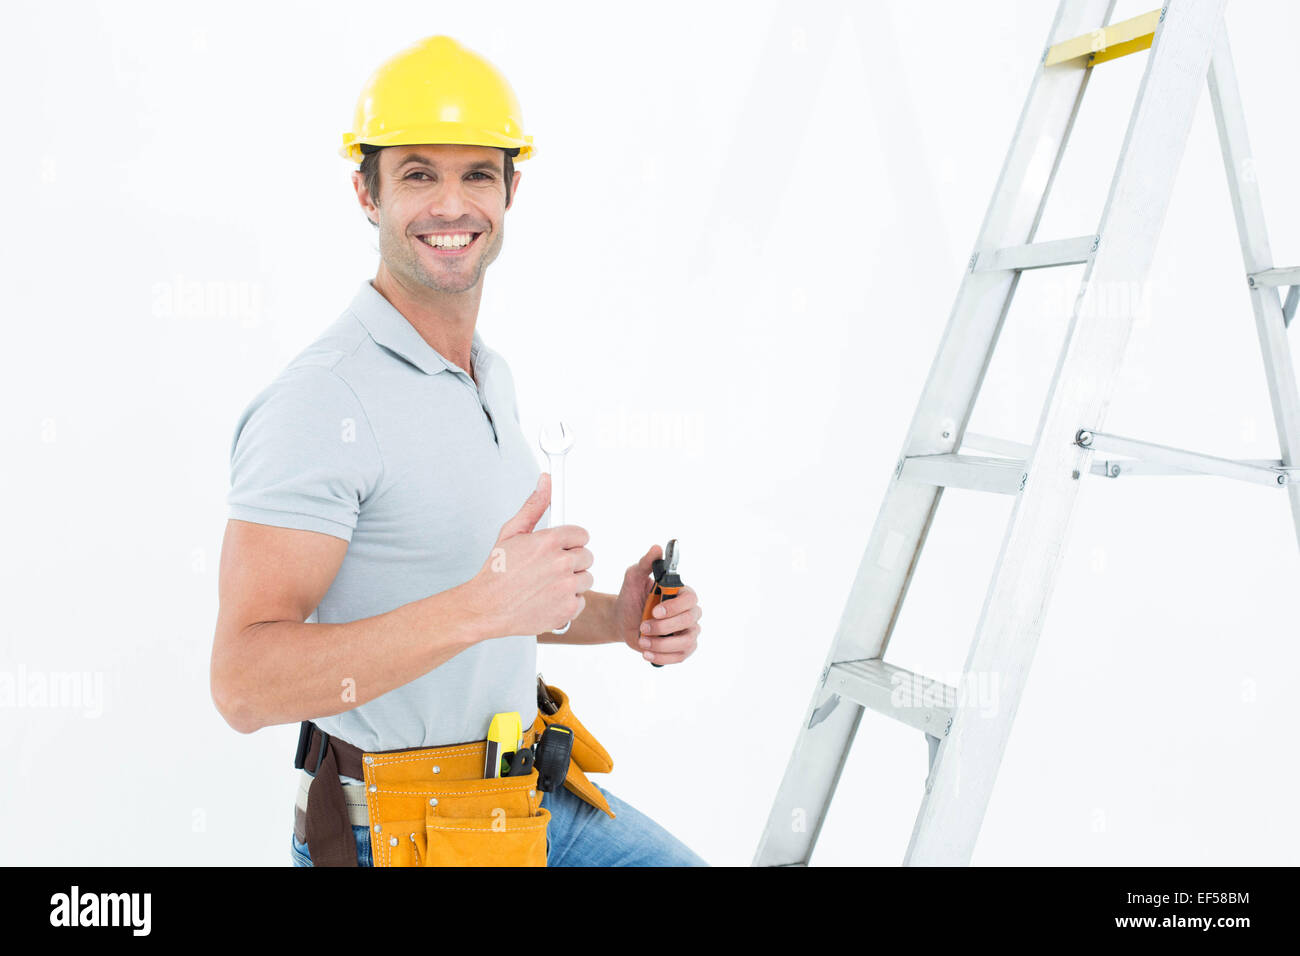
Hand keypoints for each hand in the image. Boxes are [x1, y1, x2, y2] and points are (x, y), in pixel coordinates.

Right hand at [468, 473, 593, 636]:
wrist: (486, 609)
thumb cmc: (497, 572)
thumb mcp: (511, 533)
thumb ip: (533, 507)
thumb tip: (546, 481)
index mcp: (549, 541)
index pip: (581, 535)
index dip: (570, 542)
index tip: (560, 549)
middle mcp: (561, 563)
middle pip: (587, 557)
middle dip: (571, 562)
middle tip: (549, 570)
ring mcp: (566, 587)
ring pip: (586, 578)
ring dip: (572, 582)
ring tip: (547, 586)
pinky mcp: (568, 609)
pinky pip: (581, 600)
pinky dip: (568, 603)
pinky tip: (548, 600)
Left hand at [613, 544, 702, 665]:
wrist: (621, 620)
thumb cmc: (631, 596)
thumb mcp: (633, 577)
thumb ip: (646, 563)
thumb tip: (656, 548)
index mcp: (681, 593)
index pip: (691, 598)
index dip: (675, 606)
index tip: (655, 610)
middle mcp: (689, 612)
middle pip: (690, 621)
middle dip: (664, 627)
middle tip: (643, 627)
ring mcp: (687, 632)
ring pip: (687, 642)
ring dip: (663, 644)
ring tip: (643, 642)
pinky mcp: (682, 649)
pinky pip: (682, 656)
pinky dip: (664, 657)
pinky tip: (647, 653)